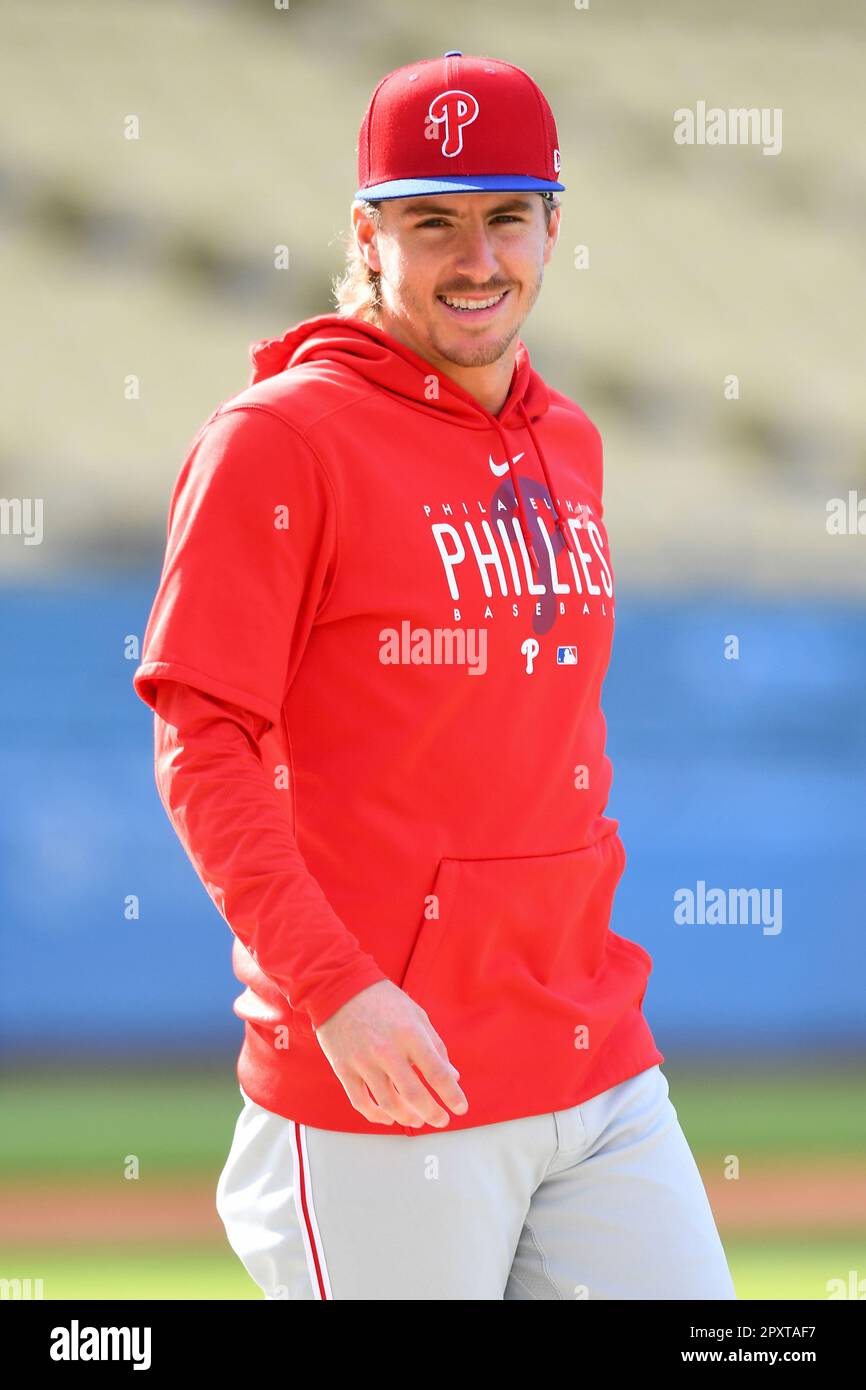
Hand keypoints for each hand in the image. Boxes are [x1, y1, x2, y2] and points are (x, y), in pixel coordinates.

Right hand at [314, 980, 468, 1128]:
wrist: (339, 986)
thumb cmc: (382, 999)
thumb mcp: (416, 1014)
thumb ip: (435, 1045)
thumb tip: (453, 1075)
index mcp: (409, 1033)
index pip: (437, 1073)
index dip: (452, 1095)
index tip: (460, 1108)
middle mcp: (387, 1050)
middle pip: (414, 1095)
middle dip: (433, 1114)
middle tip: (441, 1121)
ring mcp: (363, 1062)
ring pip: (388, 1104)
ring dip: (407, 1118)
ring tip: (417, 1120)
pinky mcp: (344, 1069)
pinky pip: (361, 1102)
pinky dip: (376, 1116)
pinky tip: (388, 1118)